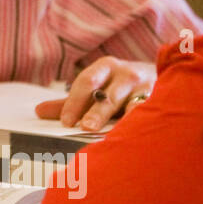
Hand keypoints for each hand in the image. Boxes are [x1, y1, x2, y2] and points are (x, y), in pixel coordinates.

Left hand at [34, 57, 155, 130]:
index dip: (75, 102)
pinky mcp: (164, 99)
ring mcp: (147, 86)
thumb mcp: (96, 88)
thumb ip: (69, 102)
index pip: (86, 83)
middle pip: (108, 95)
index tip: (66, 122)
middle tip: (86, 127)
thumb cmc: (120, 86)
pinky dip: (145, 123)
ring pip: (133, 105)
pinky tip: (139, 136)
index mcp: (105, 67)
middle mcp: (126, 73)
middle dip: (97, 112)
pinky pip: (153, 113)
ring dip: (123, 121)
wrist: (160, 75)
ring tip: (116, 135)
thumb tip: (39, 111)